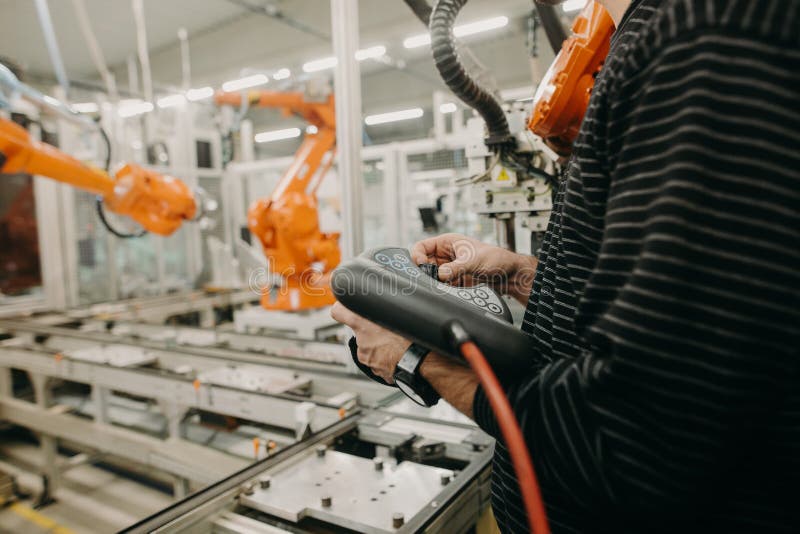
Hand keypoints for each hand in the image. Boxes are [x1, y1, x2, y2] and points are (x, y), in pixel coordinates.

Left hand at [330, 302, 408, 382]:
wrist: (419, 362)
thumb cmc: (410, 337)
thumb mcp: (396, 310)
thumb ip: (381, 305)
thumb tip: (380, 297)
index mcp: (362, 323)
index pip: (338, 311)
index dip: (342, 309)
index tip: (346, 308)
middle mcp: (361, 341)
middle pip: (360, 332)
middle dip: (371, 330)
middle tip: (388, 328)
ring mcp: (366, 357)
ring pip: (370, 347)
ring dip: (380, 345)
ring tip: (397, 342)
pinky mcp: (374, 369)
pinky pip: (378, 360)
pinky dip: (386, 357)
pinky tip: (398, 353)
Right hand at [411, 233, 537, 303]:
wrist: (510, 275)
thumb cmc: (496, 258)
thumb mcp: (473, 261)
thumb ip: (455, 268)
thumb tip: (440, 275)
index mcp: (447, 242)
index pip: (421, 246)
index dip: (417, 255)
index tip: (421, 266)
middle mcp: (445, 255)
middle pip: (423, 263)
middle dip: (423, 271)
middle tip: (427, 279)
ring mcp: (449, 269)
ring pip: (431, 276)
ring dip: (432, 282)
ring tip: (438, 286)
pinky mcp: (453, 282)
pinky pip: (440, 286)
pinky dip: (440, 290)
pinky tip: (445, 291)